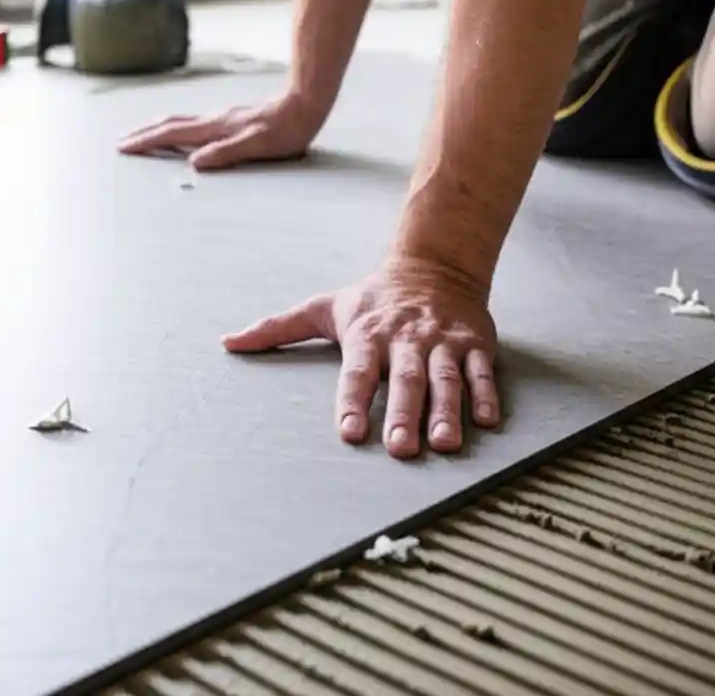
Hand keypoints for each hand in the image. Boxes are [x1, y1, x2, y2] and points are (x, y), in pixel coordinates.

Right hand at [117, 94, 323, 170]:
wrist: (305, 105)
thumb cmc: (286, 130)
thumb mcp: (257, 145)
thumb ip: (226, 153)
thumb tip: (194, 163)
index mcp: (215, 128)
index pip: (171, 134)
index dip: (145, 142)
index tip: (123, 148)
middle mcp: (214, 121)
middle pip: (170, 124)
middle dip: (144, 134)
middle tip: (122, 143)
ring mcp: (222, 119)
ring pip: (181, 122)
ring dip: (158, 130)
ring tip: (144, 137)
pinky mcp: (231, 121)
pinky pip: (195, 125)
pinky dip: (178, 130)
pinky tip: (184, 135)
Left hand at [222, 257, 501, 458]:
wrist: (435, 264)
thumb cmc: (373, 298)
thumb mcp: (323, 307)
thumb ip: (277, 329)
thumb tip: (228, 342)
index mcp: (368, 335)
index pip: (358, 372)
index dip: (353, 402)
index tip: (349, 432)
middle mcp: (405, 339)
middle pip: (405, 380)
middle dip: (402, 414)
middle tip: (400, 449)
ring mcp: (443, 342)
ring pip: (445, 380)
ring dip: (445, 412)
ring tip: (443, 444)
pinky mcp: (474, 344)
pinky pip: (481, 373)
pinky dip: (486, 396)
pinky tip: (486, 421)